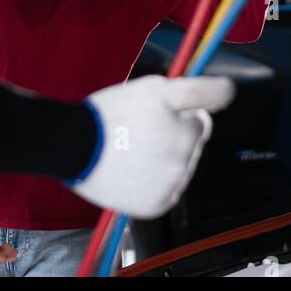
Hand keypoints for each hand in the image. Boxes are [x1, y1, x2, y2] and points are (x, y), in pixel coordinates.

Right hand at [70, 75, 235, 218]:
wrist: (74, 147)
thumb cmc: (108, 115)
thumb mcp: (150, 88)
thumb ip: (187, 90)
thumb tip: (215, 94)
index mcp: (183, 117)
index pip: (214, 99)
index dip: (209, 97)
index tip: (216, 93)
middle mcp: (184, 149)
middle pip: (195, 137)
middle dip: (177, 131)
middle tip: (144, 129)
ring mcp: (174, 179)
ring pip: (183, 164)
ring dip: (168, 157)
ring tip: (135, 150)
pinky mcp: (161, 202)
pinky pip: (170, 187)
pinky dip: (158, 180)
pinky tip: (136, 170)